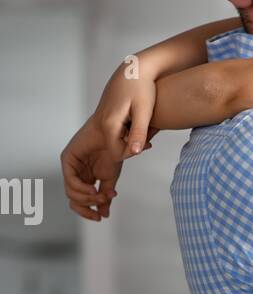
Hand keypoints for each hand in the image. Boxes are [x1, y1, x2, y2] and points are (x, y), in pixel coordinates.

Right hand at [61, 65, 156, 220]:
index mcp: (88, 138)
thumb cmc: (137, 91)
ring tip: (104, 212)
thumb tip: (139, 150)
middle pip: (74, 185)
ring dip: (90, 204)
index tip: (101, 190)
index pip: (72, 172)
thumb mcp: (140, 108)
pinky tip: (108, 210)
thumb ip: (137, 131)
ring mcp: (98, 158)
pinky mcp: (111, 162)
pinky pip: (101, 185)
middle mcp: (88, 150)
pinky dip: (103, 198)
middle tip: (102, 208)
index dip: (82, 188)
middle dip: (84, 202)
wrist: (138, 81)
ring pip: (85, 189)